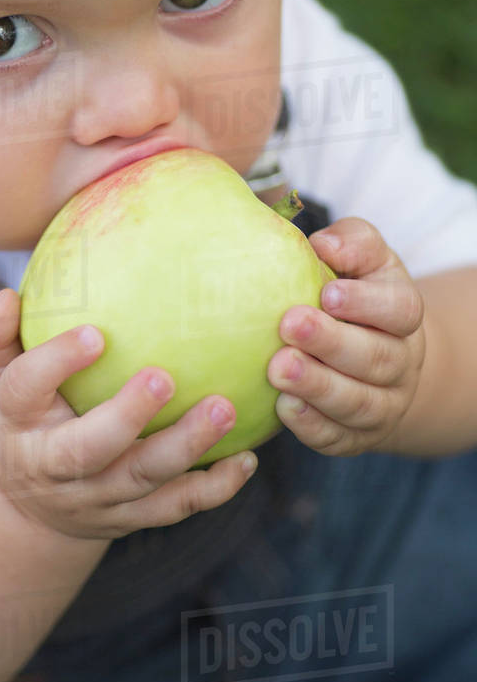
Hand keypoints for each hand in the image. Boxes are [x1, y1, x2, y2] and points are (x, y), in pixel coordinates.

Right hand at [0, 288, 257, 540]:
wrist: (28, 507)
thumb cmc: (18, 417)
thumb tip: (6, 296)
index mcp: (16, 421)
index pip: (25, 391)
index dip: (56, 364)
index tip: (95, 333)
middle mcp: (53, 465)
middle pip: (86, 450)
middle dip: (127, 417)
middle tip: (165, 377)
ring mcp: (94, 497)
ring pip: (140, 479)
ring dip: (185, 448)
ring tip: (225, 409)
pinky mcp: (130, 518)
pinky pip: (175, 507)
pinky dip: (214, 487)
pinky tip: (248, 457)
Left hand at [267, 218, 425, 455]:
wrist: (376, 360)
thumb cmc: (353, 295)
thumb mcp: (364, 260)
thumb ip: (350, 244)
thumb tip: (323, 245)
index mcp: (403, 314)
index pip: (399, 310)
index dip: (366, 304)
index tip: (326, 292)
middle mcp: (400, 362)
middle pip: (376, 358)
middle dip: (331, 343)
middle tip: (289, 325)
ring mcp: (383, 404)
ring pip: (358, 403)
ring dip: (317, 387)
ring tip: (278, 369)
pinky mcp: (357, 437)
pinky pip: (338, 438)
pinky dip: (311, 426)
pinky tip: (283, 407)